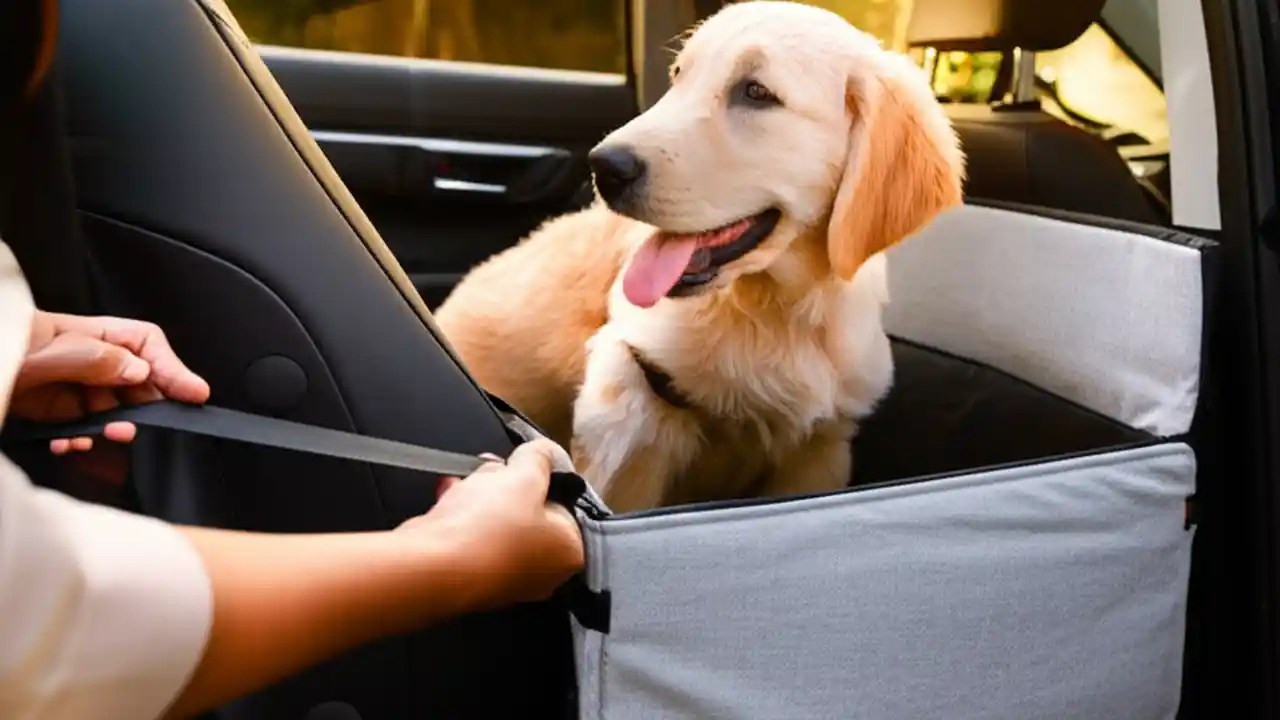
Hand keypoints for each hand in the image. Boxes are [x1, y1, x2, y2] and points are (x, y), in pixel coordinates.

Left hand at [12, 311, 210, 453]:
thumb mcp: (39, 353)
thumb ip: (91, 359)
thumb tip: (137, 370)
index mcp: (83, 333)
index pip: (142, 342)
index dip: (170, 366)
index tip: (192, 393)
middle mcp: (81, 359)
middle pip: (134, 378)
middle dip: (143, 404)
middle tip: (138, 425)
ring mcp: (67, 386)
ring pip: (111, 407)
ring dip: (113, 426)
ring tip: (106, 436)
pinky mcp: (52, 413)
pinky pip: (83, 427)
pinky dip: (84, 439)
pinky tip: (72, 443)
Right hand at [400, 439, 583, 610]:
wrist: (433, 566)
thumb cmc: (492, 524)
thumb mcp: (525, 474)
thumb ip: (539, 456)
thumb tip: (544, 451)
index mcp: (569, 552)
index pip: (565, 505)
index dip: (541, 478)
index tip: (523, 463)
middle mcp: (543, 573)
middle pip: (529, 513)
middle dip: (507, 485)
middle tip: (493, 468)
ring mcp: (505, 581)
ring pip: (497, 524)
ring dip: (480, 496)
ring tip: (466, 479)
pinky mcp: (471, 580)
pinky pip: (472, 539)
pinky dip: (461, 516)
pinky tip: (448, 495)